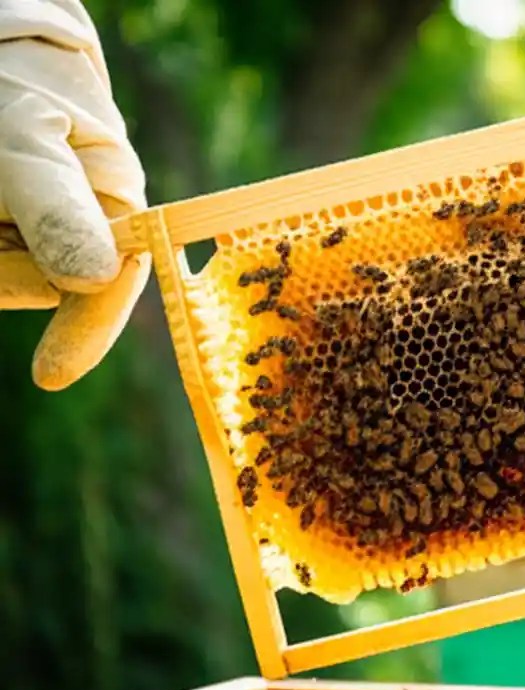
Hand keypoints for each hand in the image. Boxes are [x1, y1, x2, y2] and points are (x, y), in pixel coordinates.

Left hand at [0, 0, 148, 389]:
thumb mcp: (25, 134)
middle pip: (33, 286)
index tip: (51, 375)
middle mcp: (81, 236)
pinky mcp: (2, 244)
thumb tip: (98, 278)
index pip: (110, 284)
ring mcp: (31, 240)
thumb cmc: (10, 81)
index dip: (86, 332)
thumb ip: (56, 202)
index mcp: (116, 212)